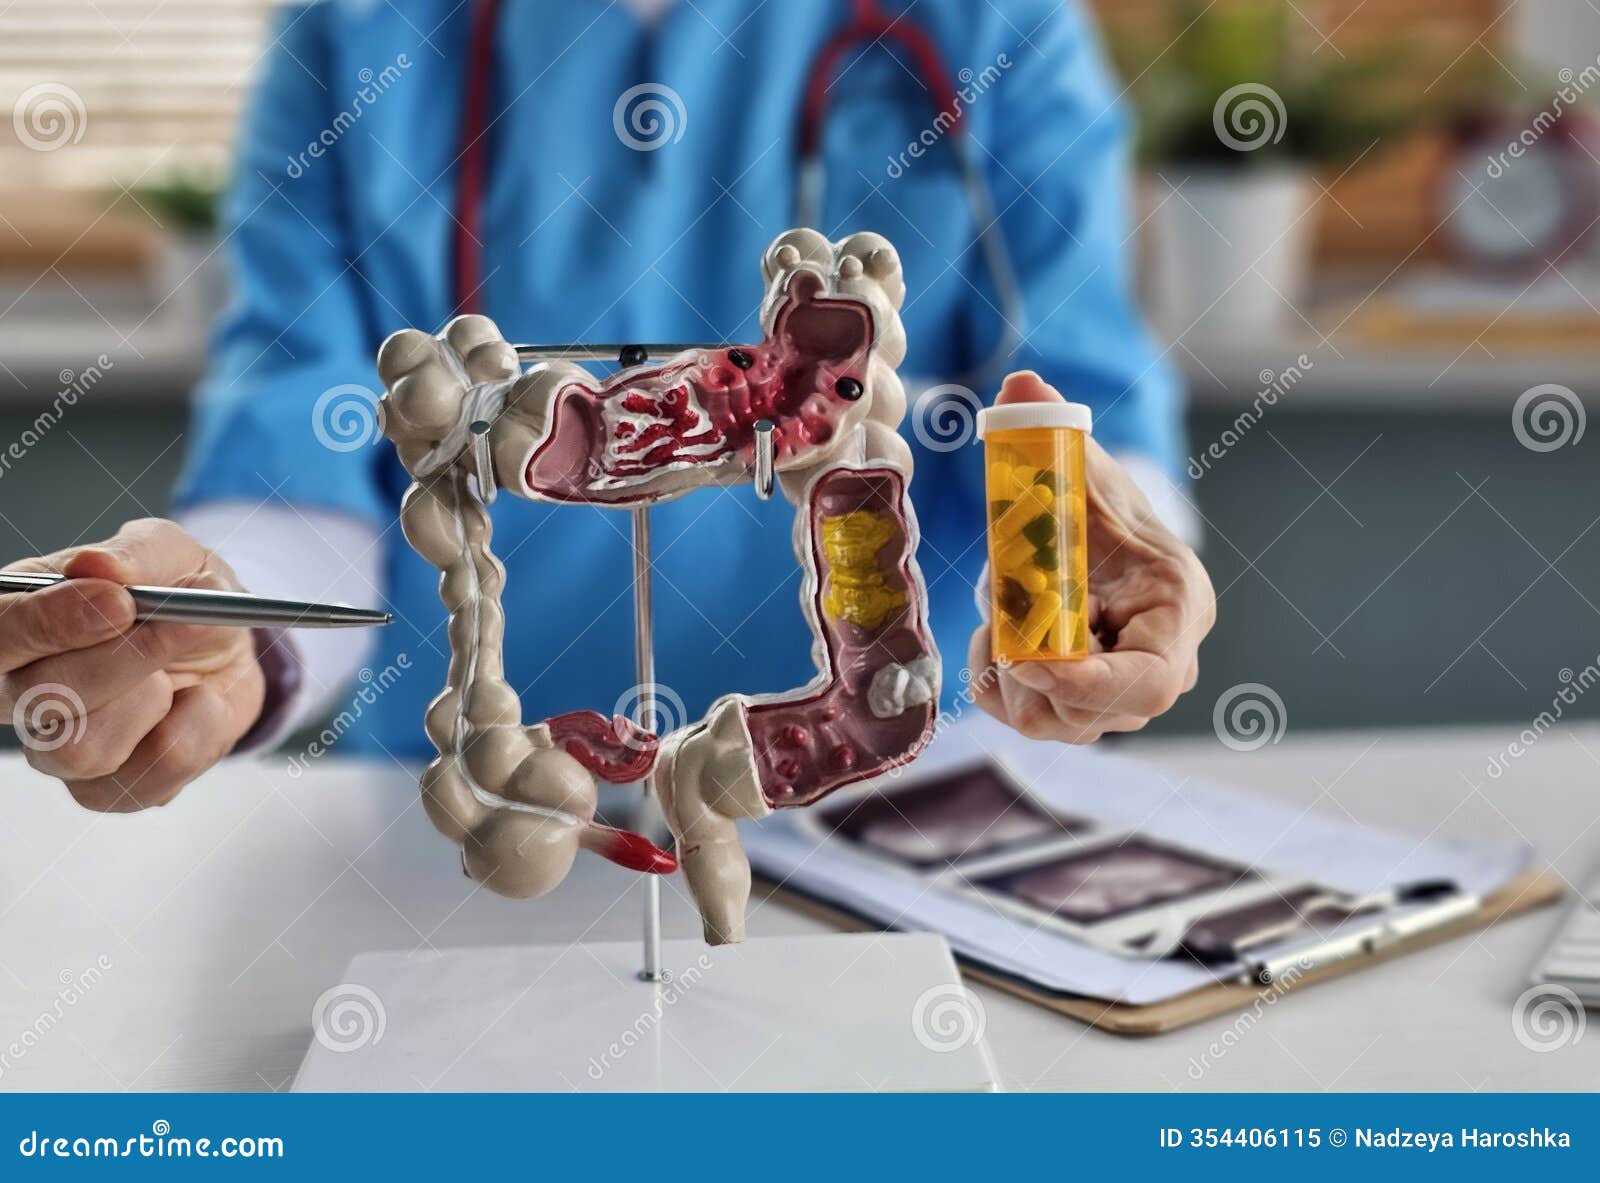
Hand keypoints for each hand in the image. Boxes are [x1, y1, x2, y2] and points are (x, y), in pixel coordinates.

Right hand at [2, 519, 264, 809]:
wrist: (227, 644)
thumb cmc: (179, 591)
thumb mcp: (172, 553)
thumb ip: (137, 556)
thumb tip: (98, 566)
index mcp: (18, 621)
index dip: (49, 624)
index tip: (118, 604)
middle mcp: (21, 690)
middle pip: (41, 697)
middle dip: (128, 660)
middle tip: (186, 623)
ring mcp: (56, 747)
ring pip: (82, 750)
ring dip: (154, 703)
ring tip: (179, 672)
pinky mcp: (103, 788)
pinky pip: (138, 786)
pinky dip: (190, 740)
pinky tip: (198, 704)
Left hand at [970, 373, 1215, 742]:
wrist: (1094, 539)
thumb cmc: (1096, 510)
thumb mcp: (1078, 469)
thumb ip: (1052, 431)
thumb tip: (1021, 387)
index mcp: (1177, 607)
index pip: (1151, 678)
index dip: (1091, 683)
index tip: (1030, 665)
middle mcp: (1161, 663)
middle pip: (1100, 714)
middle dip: (1036, 684)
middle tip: (995, 636)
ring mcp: (1122, 693)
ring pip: (1062, 725)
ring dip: (1010, 685)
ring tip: (994, 629)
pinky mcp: (1085, 707)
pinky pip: (1038, 720)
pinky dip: (1003, 690)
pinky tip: (995, 643)